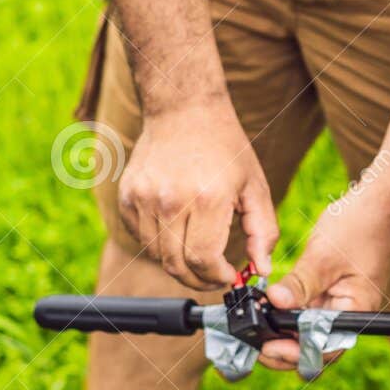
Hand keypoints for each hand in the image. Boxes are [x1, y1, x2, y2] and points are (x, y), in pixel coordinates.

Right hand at [118, 94, 276, 289]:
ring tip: (197, 253)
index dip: (217, 277)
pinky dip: (159, 246)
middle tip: (213, 276)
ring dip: (179, 263)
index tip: (228, 276)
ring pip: (157, 255)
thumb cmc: (225, 148)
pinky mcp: (127, 196)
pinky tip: (177, 232)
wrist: (184, 110)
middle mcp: (170, 200)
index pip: (204, 260)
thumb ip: (263, 232)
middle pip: (177, 264)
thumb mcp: (256, 187)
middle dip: (199, 279)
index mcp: (207, 198)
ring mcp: (143, 198)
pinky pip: (141, 238)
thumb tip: (262, 270)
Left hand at [258, 195, 389, 371]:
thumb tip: (274, 303)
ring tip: (255, 323)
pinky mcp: (328, 294)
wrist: (380, 204)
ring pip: (305, 333)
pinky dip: (286, 313)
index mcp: (354, 313)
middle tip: (252, 339)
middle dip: (281, 348)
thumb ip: (300, 283)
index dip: (292, 354)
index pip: (322, 350)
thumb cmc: (362, 226)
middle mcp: (346, 316)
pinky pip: (305, 313)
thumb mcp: (324, 256)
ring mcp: (336, 306)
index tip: (265, 346)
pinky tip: (266, 306)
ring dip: (280, 332)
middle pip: (311, 348)